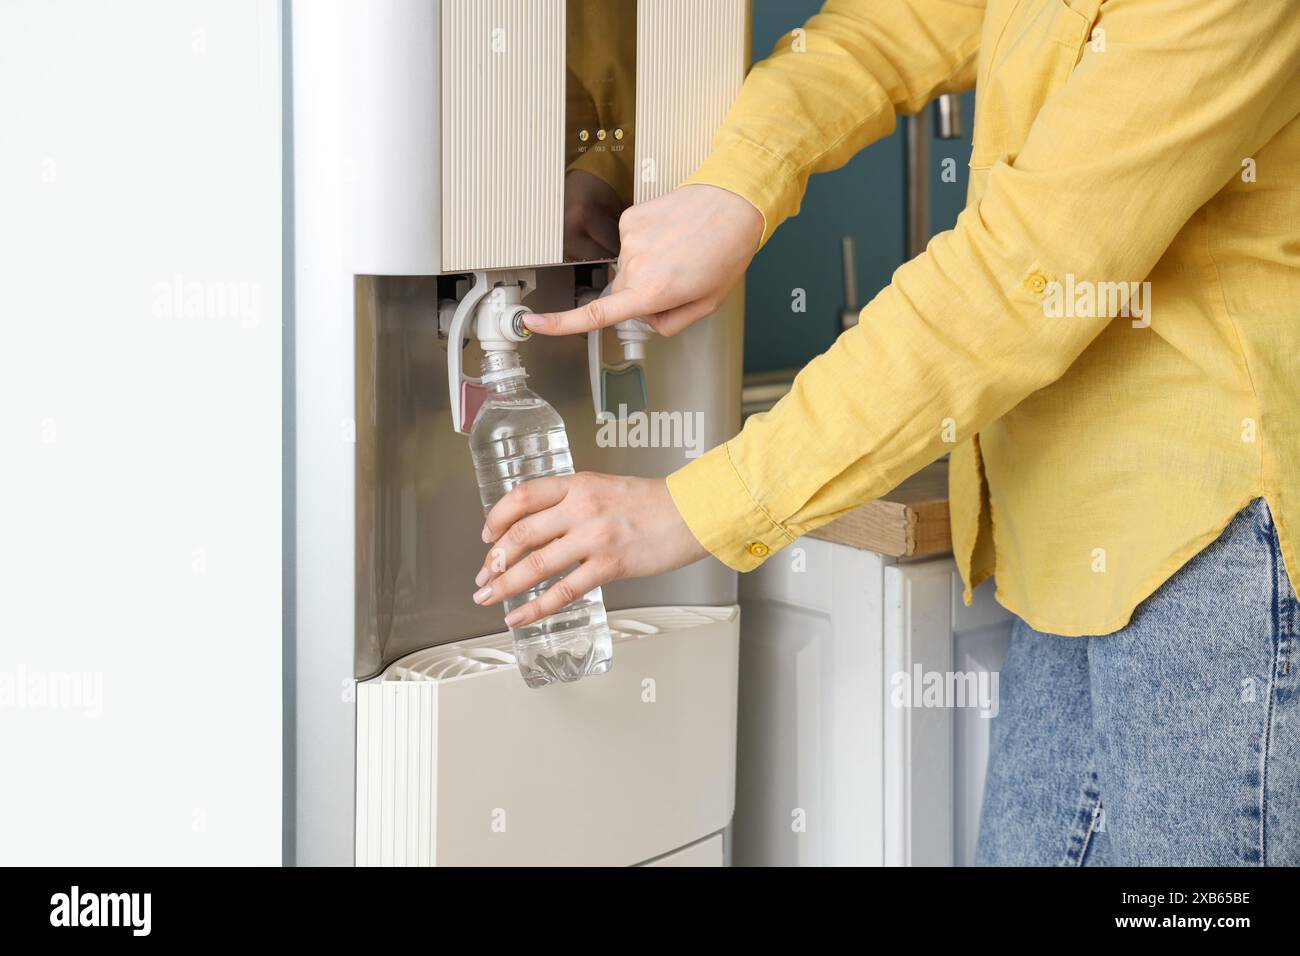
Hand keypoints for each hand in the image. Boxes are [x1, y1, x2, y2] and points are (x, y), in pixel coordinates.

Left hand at [472, 473, 708, 627]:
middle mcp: (581, 508)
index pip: (522, 496)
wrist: (694, 512)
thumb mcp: (606, 488)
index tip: (486, 536)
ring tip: (487, 597)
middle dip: (494, 559)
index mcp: (578, 485)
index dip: (496, 518)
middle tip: (482, 576)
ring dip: (504, 584)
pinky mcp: (610, 566)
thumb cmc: (655, 502)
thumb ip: (574, 503)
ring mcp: (594, 538)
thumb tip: (543, 528)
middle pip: (521, 534)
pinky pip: (563, 591)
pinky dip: (536, 607)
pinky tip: (519, 617)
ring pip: (535, 565)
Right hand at [523, 183, 762, 337]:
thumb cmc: (727, 252)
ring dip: (651, 265)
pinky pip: (633, 242)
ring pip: (629, 267)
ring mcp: (629, 239)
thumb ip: (671, 322)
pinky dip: (650, 242)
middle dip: (645, 293)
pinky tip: (673, 235)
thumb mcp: (707, 304)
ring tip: (682, 251)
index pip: (596, 314)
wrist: (733, 202)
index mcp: (651, 292)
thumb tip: (647, 319)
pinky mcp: (631, 217)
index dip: (560, 323)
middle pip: (623, 293)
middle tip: (682, 278)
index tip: (533, 324)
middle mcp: (634, 265)